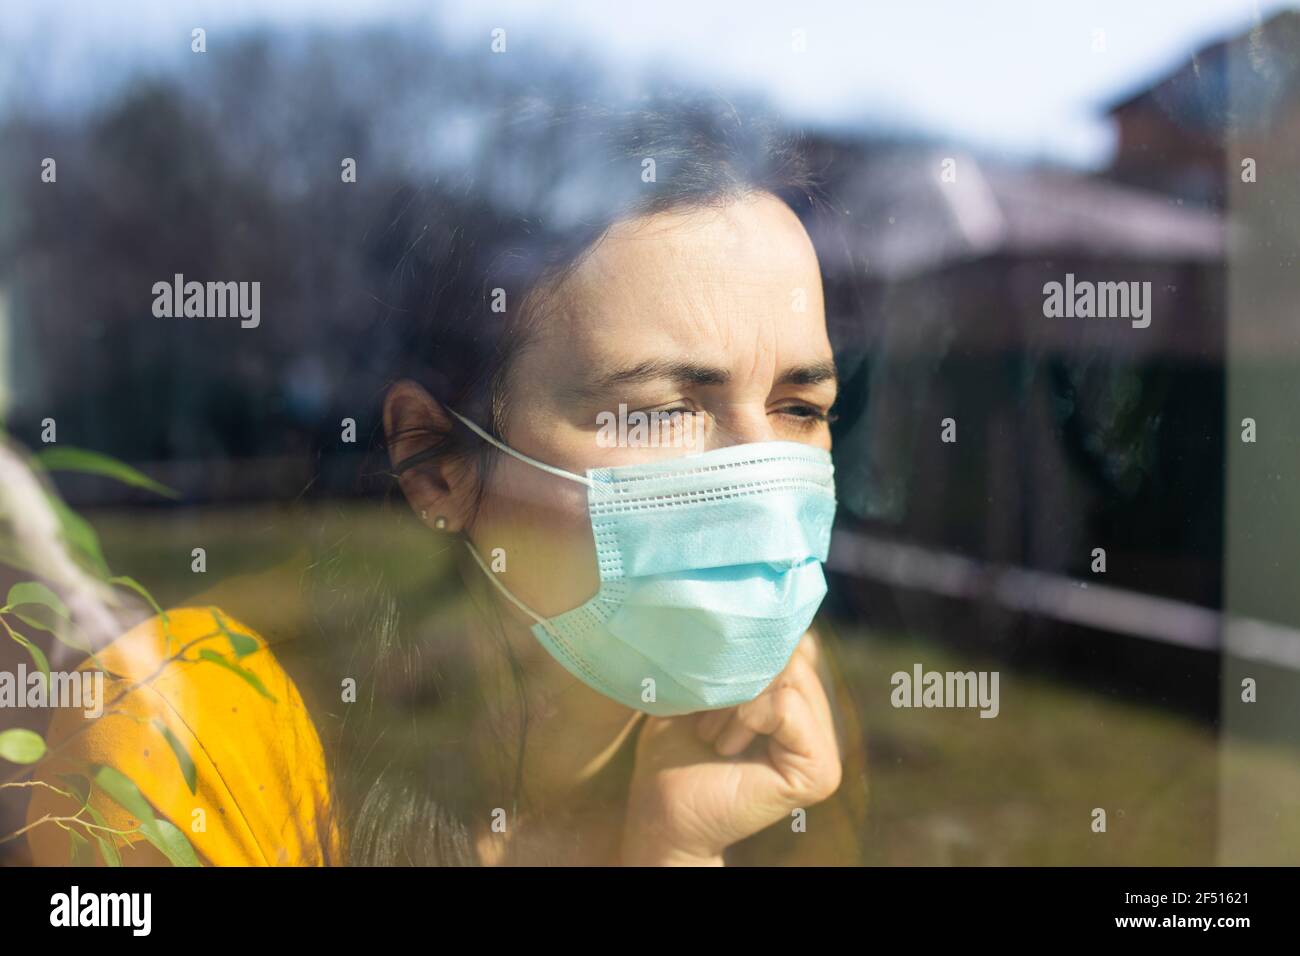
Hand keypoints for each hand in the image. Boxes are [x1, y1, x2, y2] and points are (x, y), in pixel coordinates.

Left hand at [619, 632, 842, 864]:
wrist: (662, 810)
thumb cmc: (675, 747)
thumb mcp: (706, 684)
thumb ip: (741, 651)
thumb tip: (765, 606)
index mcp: (800, 699)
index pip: (793, 640)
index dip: (749, 647)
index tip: (709, 678)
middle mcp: (820, 722)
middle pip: (791, 654)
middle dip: (740, 674)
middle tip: (705, 712)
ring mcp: (825, 748)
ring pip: (788, 676)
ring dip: (737, 700)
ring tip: (711, 732)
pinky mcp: (820, 771)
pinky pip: (785, 707)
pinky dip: (747, 718)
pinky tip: (725, 746)